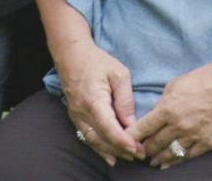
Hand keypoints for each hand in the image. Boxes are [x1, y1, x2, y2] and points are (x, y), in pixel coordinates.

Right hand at [58, 41, 141, 164]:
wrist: (71, 55)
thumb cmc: (97, 61)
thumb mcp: (119, 74)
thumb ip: (125, 100)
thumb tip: (131, 123)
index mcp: (94, 100)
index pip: (109, 128)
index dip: (123, 141)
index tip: (137, 149)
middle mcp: (82, 112)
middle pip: (101, 138)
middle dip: (121, 149)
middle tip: (139, 155)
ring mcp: (76, 115)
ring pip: (93, 140)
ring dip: (110, 151)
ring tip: (128, 157)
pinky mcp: (74, 116)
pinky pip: (87, 136)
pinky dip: (99, 147)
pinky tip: (109, 155)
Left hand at [126, 62, 211, 167]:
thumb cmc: (202, 80)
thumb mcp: (174, 85)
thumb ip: (162, 102)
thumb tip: (153, 116)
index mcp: (168, 109)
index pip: (142, 129)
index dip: (131, 137)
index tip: (125, 141)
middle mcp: (179, 125)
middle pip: (154, 144)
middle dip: (143, 149)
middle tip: (137, 152)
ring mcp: (194, 136)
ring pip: (169, 154)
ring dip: (158, 158)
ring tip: (152, 161)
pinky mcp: (207, 142)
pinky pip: (187, 156)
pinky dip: (175, 161)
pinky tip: (168, 163)